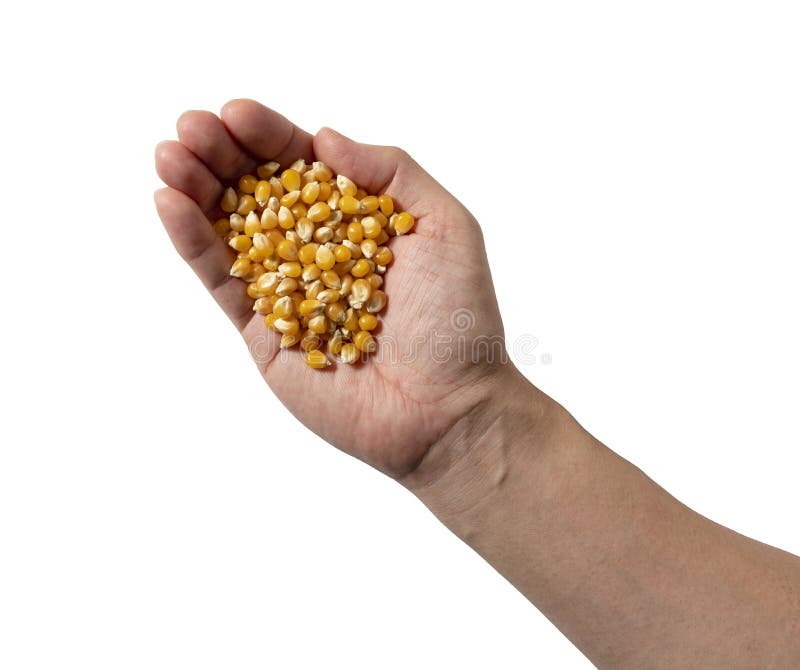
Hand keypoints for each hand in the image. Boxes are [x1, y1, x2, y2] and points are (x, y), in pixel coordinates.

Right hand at [155, 99, 514, 478]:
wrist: (447, 408)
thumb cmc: (458, 318)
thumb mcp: (447, 225)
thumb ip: (392, 171)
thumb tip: (323, 137)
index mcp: (358, 219)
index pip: (304, 165)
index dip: (269, 137)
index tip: (237, 113)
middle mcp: (317, 249)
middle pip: (259, 191)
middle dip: (222, 155)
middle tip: (190, 126)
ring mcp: (286, 289)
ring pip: (230, 230)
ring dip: (196, 189)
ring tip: (168, 153)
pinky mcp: (263, 331)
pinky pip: (222, 281)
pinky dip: (194, 243)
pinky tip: (171, 203)